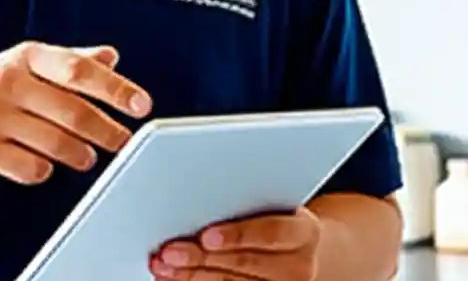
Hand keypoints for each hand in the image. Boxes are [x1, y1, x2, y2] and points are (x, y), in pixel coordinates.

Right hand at [0, 41, 152, 183]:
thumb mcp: (21, 64)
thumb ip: (67, 60)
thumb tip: (110, 56)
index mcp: (23, 57)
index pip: (78, 70)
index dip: (115, 88)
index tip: (141, 104)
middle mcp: (6, 81)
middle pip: (73, 111)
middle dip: (107, 130)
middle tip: (123, 141)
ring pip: (55, 143)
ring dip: (80, 155)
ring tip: (86, 157)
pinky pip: (29, 167)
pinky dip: (44, 170)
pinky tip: (43, 164)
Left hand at [150, 207, 321, 280]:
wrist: (298, 248)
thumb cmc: (274, 215)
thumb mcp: (272, 202)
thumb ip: (245, 200)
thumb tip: (198, 194)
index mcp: (303, 232)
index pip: (272, 234)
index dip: (238, 235)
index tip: (207, 236)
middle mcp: (299, 266)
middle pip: (245, 262)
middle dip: (202, 257)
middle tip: (170, 251)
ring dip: (192, 275)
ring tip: (163, 265)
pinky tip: (174, 277)